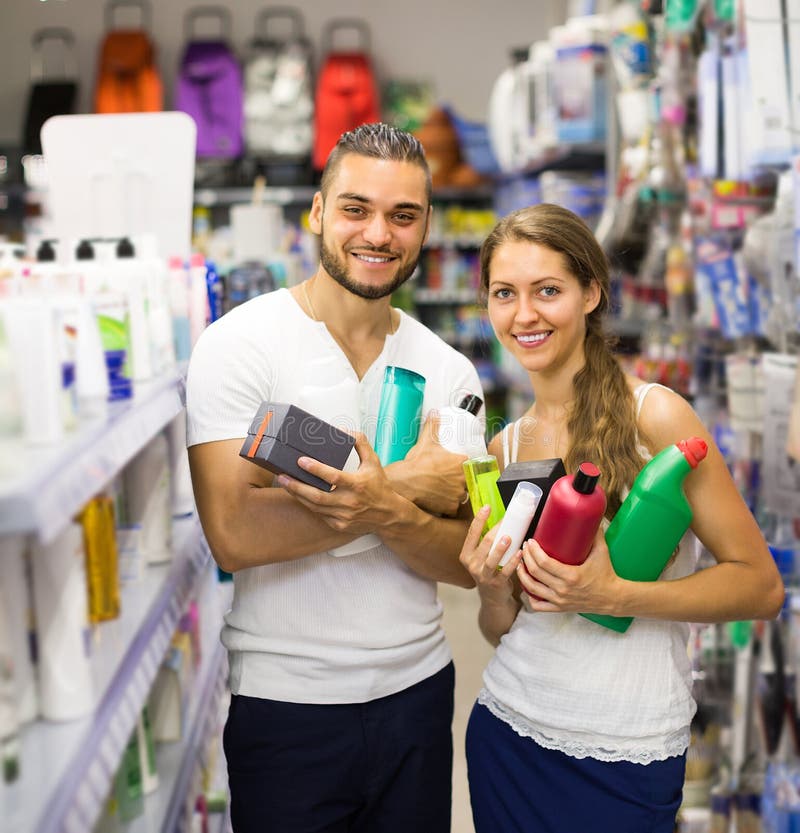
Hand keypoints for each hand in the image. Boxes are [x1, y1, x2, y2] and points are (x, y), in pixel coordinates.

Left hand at [275, 432, 401, 535]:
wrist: (389, 515)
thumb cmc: (380, 486)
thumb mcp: (373, 462)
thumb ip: (361, 443)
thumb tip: (345, 430)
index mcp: (357, 485)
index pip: (333, 477)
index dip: (316, 469)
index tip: (301, 461)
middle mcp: (349, 502)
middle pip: (317, 496)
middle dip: (297, 486)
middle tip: (282, 476)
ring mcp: (344, 516)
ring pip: (314, 507)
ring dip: (297, 495)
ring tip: (285, 483)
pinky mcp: (339, 525)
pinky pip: (319, 515)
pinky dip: (308, 505)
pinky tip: (299, 495)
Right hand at [389, 410, 469, 516]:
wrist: (405, 482)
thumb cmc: (416, 464)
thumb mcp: (426, 442)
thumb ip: (432, 425)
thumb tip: (434, 413)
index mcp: (462, 463)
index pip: (472, 465)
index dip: (465, 467)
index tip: (458, 467)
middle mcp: (463, 479)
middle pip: (468, 480)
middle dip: (460, 480)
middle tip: (448, 478)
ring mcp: (458, 494)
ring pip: (462, 495)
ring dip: (456, 493)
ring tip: (444, 489)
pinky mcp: (451, 507)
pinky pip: (454, 508)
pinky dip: (449, 506)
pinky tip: (441, 500)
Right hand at [458, 506, 520, 601]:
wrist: (492, 597)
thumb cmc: (489, 570)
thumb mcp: (481, 557)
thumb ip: (487, 541)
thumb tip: (502, 519)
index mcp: (466, 554)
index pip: (472, 533)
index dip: (479, 519)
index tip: (487, 507)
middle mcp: (472, 564)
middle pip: (484, 544)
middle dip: (495, 531)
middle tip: (506, 521)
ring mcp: (483, 575)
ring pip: (492, 559)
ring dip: (501, 548)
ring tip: (509, 538)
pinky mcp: (495, 583)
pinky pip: (505, 571)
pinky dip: (513, 562)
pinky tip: (520, 553)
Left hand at [516, 529, 620, 613]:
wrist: (613, 598)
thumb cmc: (607, 574)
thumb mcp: (602, 552)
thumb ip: (595, 534)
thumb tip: (591, 516)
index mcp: (571, 576)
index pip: (544, 563)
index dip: (533, 551)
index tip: (530, 541)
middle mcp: (563, 590)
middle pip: (535, 573)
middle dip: (526, 558)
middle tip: (525, 547)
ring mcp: (560, 600)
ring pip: (532, 588)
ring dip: (522, 575)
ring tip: (520, 563)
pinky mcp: (560, 608)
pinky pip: (538, 605)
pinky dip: (529, 595)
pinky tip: (527, 585)